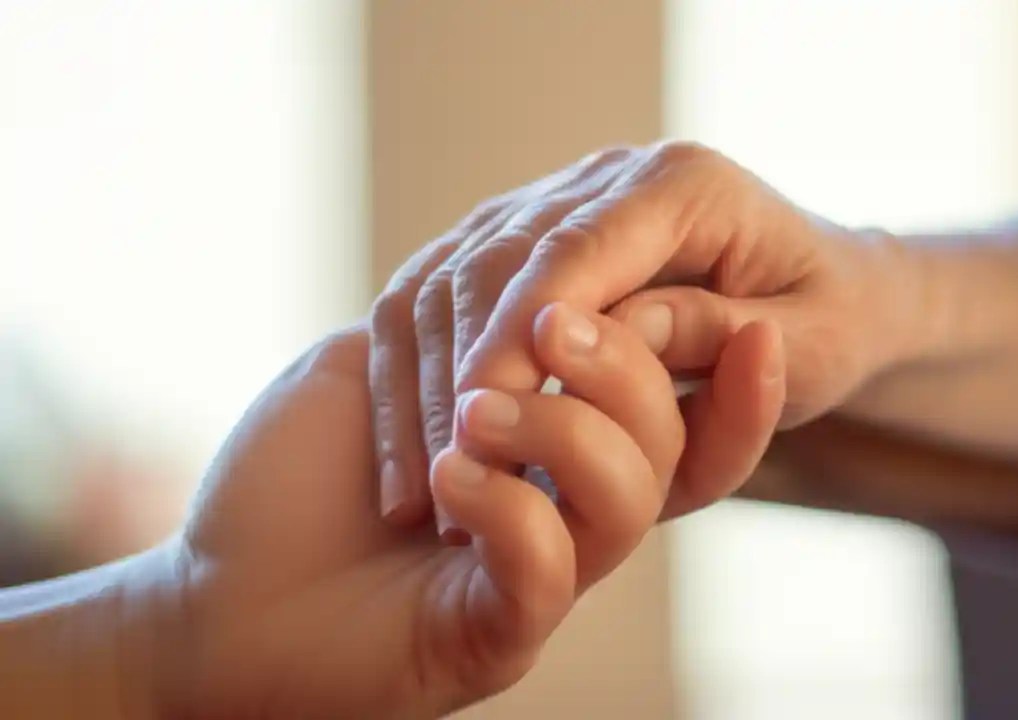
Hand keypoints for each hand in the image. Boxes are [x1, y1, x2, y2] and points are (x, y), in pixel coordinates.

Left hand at [0, 307, 684, 718]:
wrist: (217, 591)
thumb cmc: (294, 479)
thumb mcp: (378, 359)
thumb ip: (465, 318)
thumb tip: (543, 267)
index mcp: (549, 445)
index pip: (664, 401)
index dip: (723, 366)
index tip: (744, 316)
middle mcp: (560, 508)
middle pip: (661, 438)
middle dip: (626, 368)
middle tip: (555, 324)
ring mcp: (537, 572)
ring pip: (628, 499)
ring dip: (562, 428)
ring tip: (476, 408)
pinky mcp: (498, 632)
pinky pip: (547, 569)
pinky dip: (505, 506)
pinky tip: (444, 474)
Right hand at [371, 141, 901, 528]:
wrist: (824, 289)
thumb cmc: (828, 323)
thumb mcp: (814, 347)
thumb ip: (721, 337)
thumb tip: (621, 333)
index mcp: (684, 185)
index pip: (582, 248)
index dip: (524, 327)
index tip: (486, 407)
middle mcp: (611, 179)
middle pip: (506, 253)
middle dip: (469, 358)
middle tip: (445, 459)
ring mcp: (560, 202)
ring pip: (462, 269)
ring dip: (432, 371)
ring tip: (418, 475)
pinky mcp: (525, 238)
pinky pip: (448, 288)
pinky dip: (420, 365)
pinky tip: (411, 446)